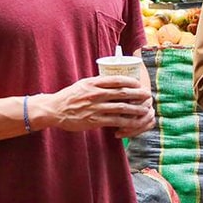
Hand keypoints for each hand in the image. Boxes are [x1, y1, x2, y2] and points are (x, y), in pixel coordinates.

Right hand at [35, 75, 152, 133]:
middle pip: (122, 93)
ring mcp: (95, 107)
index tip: (139, 83)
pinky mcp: (94, 120)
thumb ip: (98, 83)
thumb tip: (114, 81)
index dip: (131, 81)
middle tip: (148, 96)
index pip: (117, 80)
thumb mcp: (83, 84)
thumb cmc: (70, 96)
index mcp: (93, 83)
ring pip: (121, 108)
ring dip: (136, 109)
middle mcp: (96, 94)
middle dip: (138, 94)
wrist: (54, 110)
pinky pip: (115, 121)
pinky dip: (125, 122)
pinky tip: (133, 123)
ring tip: (145, 110)